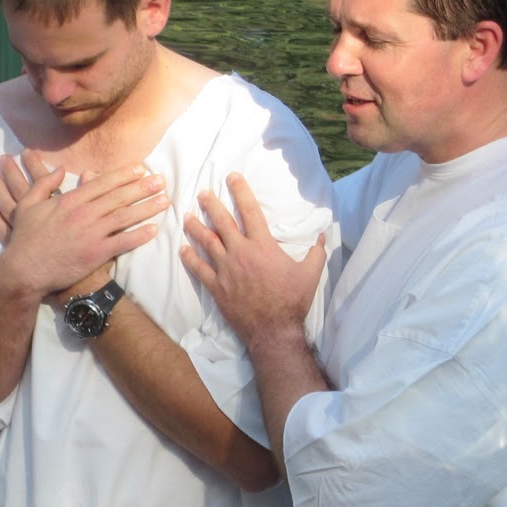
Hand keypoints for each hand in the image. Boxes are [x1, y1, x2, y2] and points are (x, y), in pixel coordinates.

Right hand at [0, 154, 168, 300]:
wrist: (25, 270)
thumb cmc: (25, 239)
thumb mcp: (28, 205)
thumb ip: (44, 184)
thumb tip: (60, 169)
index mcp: (70, 200)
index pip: (102, 183)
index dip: (124, 175)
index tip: (141, 169)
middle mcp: (85, 213)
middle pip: (119, 197)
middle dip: (142, 187)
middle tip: (162, 180)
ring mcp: (92, 234)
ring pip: (125, 217)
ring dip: (147, 208)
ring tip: (165, 201)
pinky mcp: (96, 254)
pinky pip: (122, 243)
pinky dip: (139, 236)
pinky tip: (153, 230)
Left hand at [181, 173, 326, 349]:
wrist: (273, 329)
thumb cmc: (293, 300)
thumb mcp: (311, 273)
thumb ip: (317, 252)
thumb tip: (323, 237)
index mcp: (263, 246)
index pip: (250, 211)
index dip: (240, 191)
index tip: (232, 177)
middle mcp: (241, 253)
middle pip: (221, 222)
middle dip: (210, 205)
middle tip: (202, 193)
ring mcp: (226, 270)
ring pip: (206, 242)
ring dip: (195, 228)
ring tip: (187, 217)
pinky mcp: (216, 287)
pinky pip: (198, 269)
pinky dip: (189, 258)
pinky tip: (183, 250)